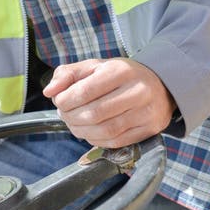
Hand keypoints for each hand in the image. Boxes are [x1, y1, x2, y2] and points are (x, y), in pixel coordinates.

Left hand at [43, 57, 175, 147]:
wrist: (160, 83)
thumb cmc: (120, 75)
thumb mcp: (94, 66)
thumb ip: (68, 75)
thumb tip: (50, 91)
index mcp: (120, 71)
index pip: (85, 90)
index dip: (66, 100)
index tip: (59, 101)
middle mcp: (137, 91)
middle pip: (94, 113)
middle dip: (71, 117)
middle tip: (64, 114)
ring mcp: (146, 112)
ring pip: (105, 131)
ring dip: (82, 131)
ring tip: (74, 124)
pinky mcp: (150, 129)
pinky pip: (117, 142)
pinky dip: (96, 140)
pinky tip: (89, 132)